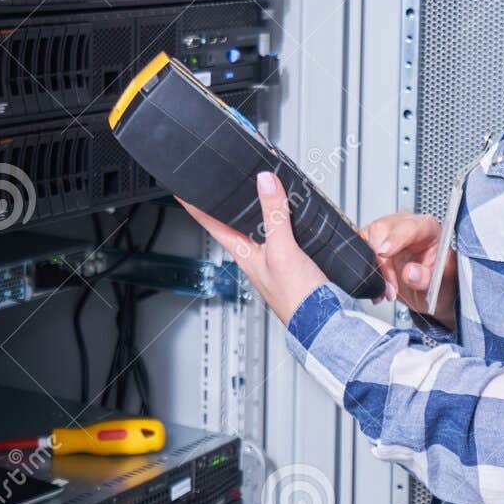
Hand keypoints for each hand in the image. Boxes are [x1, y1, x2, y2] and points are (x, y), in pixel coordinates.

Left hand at [175, 171, 329, 325]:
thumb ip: (273, 215)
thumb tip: (264, 182)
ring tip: (249, 191)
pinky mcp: (293, 260)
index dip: (195, 207)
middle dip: (226, 204)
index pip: (212, 224)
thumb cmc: (296, 298)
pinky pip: (282, 232)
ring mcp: (273, 258)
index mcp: (243, 254)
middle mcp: (255, 255)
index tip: (181, 191)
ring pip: (259, 227)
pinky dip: (281, 218)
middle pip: (234, 224)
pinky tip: (287, 214)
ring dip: (256, 209)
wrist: (323, 321)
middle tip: (215, 185)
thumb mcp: (282, 250)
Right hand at [358, 211, 455, 329]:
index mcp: (428, 228)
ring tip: (386, 291)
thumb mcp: (442, 283)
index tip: (384, 253)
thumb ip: (428, 278)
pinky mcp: (373, 244)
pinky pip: (360, 251)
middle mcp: (405, 225)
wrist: (431, 293)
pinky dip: (365, 271)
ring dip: (372, 268)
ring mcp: (387, 233)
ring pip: (367, 239)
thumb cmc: (440, 281)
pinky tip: (378, 287)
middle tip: (389, 287)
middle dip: (381, 261)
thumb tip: (411, 272)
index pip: (409, 225)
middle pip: (382, 229)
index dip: (394, 238)